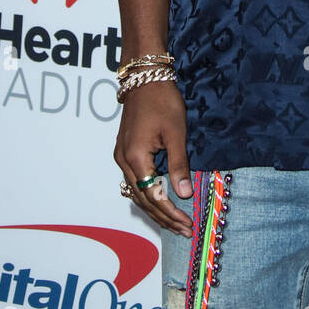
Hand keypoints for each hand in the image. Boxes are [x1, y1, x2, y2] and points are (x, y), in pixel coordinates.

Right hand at [114, 82, 193, 234]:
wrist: (144, 78)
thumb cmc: (162, 101)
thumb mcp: (176, 133)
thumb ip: (179, 165)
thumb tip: (184, 194)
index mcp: (136, 158)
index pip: (153, 195)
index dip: (170, 212)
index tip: (187, 224)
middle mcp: (123, 161)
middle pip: (142, 199)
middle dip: (164, 217)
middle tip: (185, 230)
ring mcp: (121, 157)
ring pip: (136, 193)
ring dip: (155, 209)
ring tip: (175, 223)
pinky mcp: (124, 152)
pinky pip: (135, 182)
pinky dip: (148, 196)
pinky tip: (160, 203)